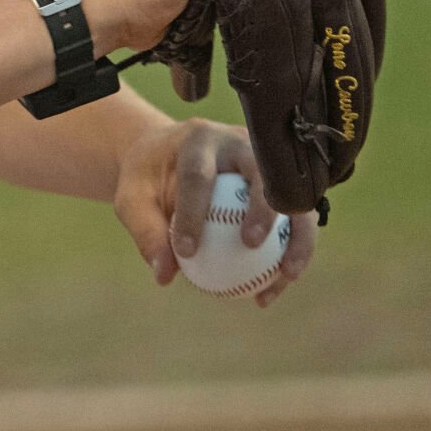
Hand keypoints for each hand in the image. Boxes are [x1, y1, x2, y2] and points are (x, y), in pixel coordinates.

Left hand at [112, 116, 316, 306]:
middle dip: (261, 206)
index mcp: (198, 139)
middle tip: (250, 245)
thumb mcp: (133, 199)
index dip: (193, 212)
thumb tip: (164, 275)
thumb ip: (146, 233)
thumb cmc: (149, 179)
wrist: (170, 158)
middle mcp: (238, 143)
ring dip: (296, 235)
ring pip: (292, 196)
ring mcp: (266, 162)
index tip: (186, 252)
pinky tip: (272, 291)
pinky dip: (292, 253)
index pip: (198, 173)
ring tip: (286, 275)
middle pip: (260, 171)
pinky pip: (297, 220)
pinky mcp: (282, 185)